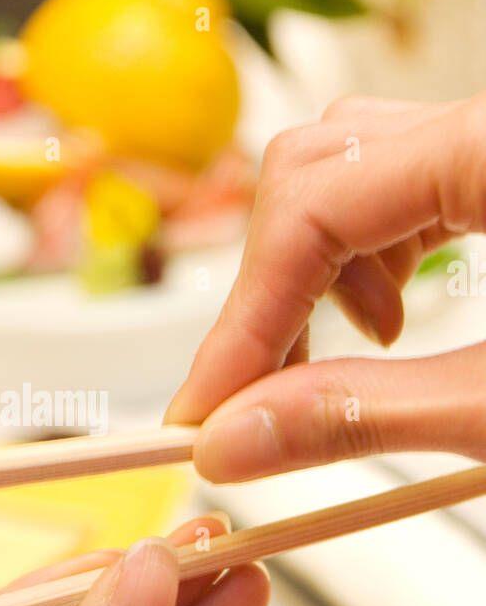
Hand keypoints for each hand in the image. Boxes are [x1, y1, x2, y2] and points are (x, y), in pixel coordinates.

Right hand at [165, 95, 485, 480]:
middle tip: (249, 397)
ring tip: (338, 360)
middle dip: (269, 288)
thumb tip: (232, 438)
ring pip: (354, 167)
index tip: (202, 411)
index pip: (315, 203)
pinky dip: (366, 254)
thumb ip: (370, 415)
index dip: (244, 316)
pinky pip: (403, 182)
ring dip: (315, 271)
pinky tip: (383, 319)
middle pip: (317, 166)